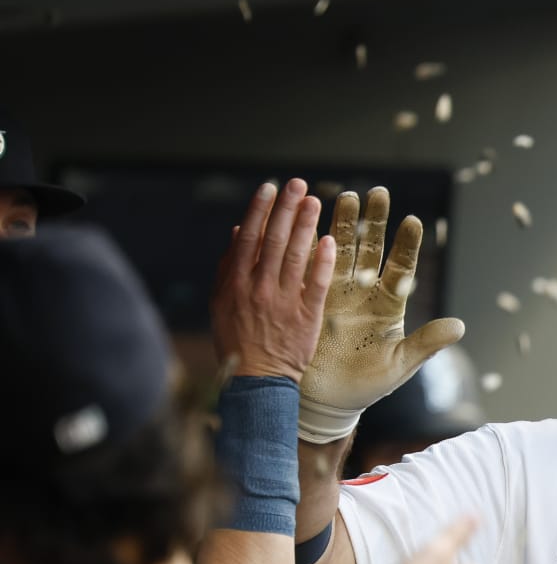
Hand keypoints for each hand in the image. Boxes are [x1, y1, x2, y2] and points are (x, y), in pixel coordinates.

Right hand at [211, 180, 334, 380]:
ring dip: (305, 227)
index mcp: (236, 283)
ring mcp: (283, 302)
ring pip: (295, 257)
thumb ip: (229, 267)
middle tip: (298, 184)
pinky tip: (329, 240)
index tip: (270, 188)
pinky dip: (322, 261)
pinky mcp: (306, 316)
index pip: (248, 238)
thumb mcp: (221, 302)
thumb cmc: (236, 339)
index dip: (259, 210)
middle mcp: (259, 288)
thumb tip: (237, 231)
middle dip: (286, 210)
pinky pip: (316, 283)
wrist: (256, 379)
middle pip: (273, 241)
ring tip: (315, 202)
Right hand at [299, 187, 464, 442]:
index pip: (400, 268)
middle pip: (370, 249)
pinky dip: (309, 244)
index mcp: (388, 305)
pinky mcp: (310, 299)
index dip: (406, 245)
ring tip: (345, 195)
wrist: (327, 401)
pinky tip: (308, 220)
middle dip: (374, 221)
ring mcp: (335, 292)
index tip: (412, 221)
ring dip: (343, 223)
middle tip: (378, 193)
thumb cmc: (367, 385)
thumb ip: (427, 343)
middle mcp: (363, 292)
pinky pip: (310, 266)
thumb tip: (460, 326)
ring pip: (340, 249)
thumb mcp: (400, 365)